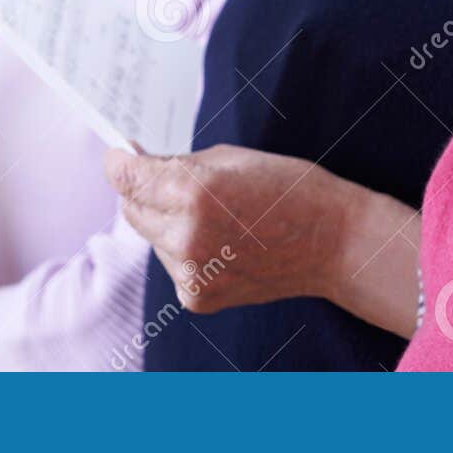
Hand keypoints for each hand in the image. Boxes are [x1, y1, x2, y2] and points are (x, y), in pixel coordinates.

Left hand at [103, 144, 364, 314]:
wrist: (333, 243)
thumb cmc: (290, 189)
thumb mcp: (231, 158)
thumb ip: (177, 164)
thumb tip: (135, 164)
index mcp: (192, 192)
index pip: (126, 177)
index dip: (119, 162)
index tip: (119, 155)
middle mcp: (184, 236)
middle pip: (131, 208)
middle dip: (143, 190)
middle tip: (170, 178)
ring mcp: (190, 273)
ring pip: (151, 237)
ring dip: (166, 221)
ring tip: (214, 214)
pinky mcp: (197, 298)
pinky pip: (172, 264)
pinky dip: (184, 250)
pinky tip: (221, 242)